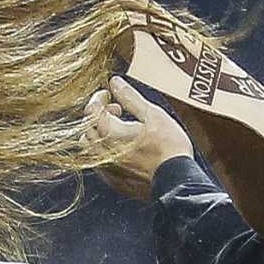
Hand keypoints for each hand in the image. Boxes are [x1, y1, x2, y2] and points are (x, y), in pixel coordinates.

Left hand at [83, 75, 194, 198]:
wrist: (176, 180)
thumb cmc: (168, 147)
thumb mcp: (152, 114)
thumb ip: (130, 97)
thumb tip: (115, 82)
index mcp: (109, 132)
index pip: (91, 110)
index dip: (98, 99)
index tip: (107, 95)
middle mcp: (102, 151)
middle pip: (87, 128)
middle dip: (98, 114)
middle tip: (116, 110)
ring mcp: (106, 168)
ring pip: (90, 146)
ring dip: (99, 133)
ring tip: (119, 128)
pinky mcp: (113, 180)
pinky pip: (99, 162)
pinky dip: (104, 150)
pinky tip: (122, 147)